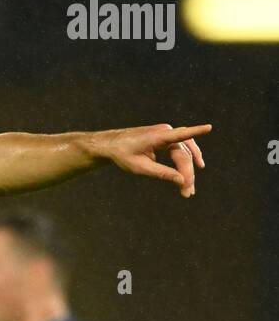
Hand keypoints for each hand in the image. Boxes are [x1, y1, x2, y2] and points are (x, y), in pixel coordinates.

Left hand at [93, 122, 209, 197]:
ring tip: (190, 188)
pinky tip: (192, 169)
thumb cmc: (124, 155)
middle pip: (183, 154)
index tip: (209, 128)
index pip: (181, 134)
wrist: (112, 145)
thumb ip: (162, 173)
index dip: (197, 131)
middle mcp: (165, 132)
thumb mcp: (141, 168)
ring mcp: (166, 134)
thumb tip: (180, 180)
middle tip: (188, 193)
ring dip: (188, 169)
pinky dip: (185, 160)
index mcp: (158, 137)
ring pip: (184, 152)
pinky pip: (180, 149)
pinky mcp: (165, 138)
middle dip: (187, 174)